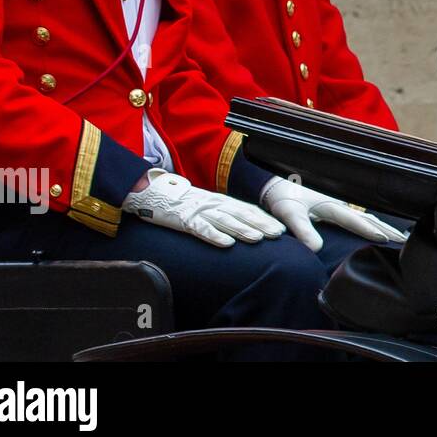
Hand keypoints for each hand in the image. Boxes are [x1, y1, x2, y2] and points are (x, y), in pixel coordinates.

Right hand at [122, 168, 285, 247]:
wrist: (154, 193)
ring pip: (225, 221)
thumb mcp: (208, 206)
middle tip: (278, 235)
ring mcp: (200, 211)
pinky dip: (214, 236)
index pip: (248, 210)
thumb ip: (225, 215)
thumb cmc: (183, 203)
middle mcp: (214, 204)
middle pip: (241, 215)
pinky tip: (226, 244)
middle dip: (261, 225)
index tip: (281, 230)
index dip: (265, 219)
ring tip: (258, 238)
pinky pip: (201, 229)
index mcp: (221, 202)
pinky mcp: (184, 220)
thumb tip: (246, 227)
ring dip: (243, 230)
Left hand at [259, 176, 406, 252]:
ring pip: (366, 216)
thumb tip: (316, 249)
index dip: (372, 231)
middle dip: (387, 228)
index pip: (356, 221)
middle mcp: (339, 203)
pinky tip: (378, 228)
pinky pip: (360, 216)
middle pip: (368, 218)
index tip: (388, 239)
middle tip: (405, 239)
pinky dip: (373, 222)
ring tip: (399, 235)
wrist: (275, 182)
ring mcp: (339, 203)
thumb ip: (302, 230)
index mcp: (331, 205)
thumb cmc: (283, 198)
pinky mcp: (336, 205)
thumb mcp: (289, 214)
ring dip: (383, 225)